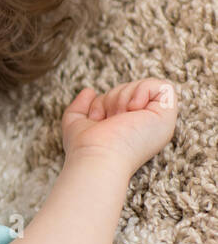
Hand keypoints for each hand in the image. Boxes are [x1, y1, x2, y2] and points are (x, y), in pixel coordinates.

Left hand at [62, 79, 177, 177]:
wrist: (97, 157)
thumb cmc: (85, 146)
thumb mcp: (77, 123)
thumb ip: (80, 107)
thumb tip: (89, 91)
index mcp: (129, 128)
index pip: (117, 99)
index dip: (103, 102)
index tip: (97, 119)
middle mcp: (146, 125)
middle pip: (129, 90)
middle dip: (112, 99)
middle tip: (111, 120)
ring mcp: (158, 121)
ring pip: (143, 86)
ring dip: (123, 97)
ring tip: (120, 118)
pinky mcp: (167, 115)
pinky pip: (162, 86)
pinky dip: (142, 91)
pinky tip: (134, 109)